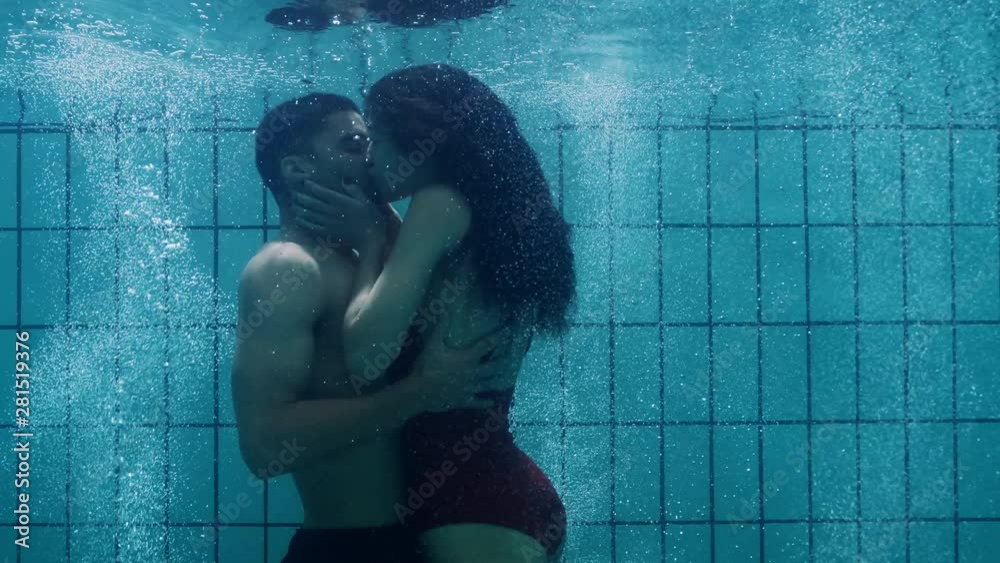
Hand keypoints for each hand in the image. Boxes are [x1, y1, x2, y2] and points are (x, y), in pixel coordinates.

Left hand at [291, 178, 384, 250]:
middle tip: (294, 193)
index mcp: (343, 203)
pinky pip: (314, 227)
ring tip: (293, 204)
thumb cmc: (371, 218)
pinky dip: (305, 223)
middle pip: (314, 203)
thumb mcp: (366, 201)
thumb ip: (355, 190)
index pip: (324, 193)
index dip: (313, 187)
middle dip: (303, 197)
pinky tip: (298, 219)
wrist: (371, 240)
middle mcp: (335, 212)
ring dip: (301, 209)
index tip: (305, 182)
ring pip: (312, 215)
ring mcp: (331, 223)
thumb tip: (344, 180)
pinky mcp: (329, 233)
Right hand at [410, 322, 531, 412]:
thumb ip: (440, 328)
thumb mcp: (432, 345)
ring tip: (508, 379)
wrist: (419, 392)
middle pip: (493, 366)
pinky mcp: (464, 400)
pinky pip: (478, 402)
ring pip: (489, 384)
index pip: (487, 345)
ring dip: (499, 380)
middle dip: (503, 360)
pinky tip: (492, 402)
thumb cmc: (427, 367)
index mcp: (467, 358)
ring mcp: (470, 388)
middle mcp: (473, 373)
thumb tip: (445, 311)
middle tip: (511, 356)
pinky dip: (485, 402)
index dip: (498, 337)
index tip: (507, 331)